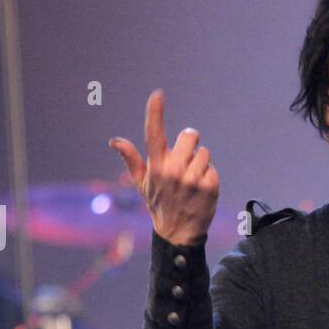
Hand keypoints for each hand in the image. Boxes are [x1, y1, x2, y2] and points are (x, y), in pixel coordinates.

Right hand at [109, 89, 218, 246]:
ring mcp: (192, 179)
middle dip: (190, 143)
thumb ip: (131, 159)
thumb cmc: (159, 204)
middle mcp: (173, 171)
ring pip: (204, 152)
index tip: (158, 94)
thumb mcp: (142, 183)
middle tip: (185, 160)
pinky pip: (213, 169)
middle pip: (191, 135)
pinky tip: (201, 191)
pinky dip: (209, 178)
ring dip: (200, 163)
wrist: (178, 234)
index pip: (153, 134)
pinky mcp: (209, 187)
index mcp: (155, 166)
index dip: (155, 113)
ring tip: (192, 181)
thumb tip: (115, 141)